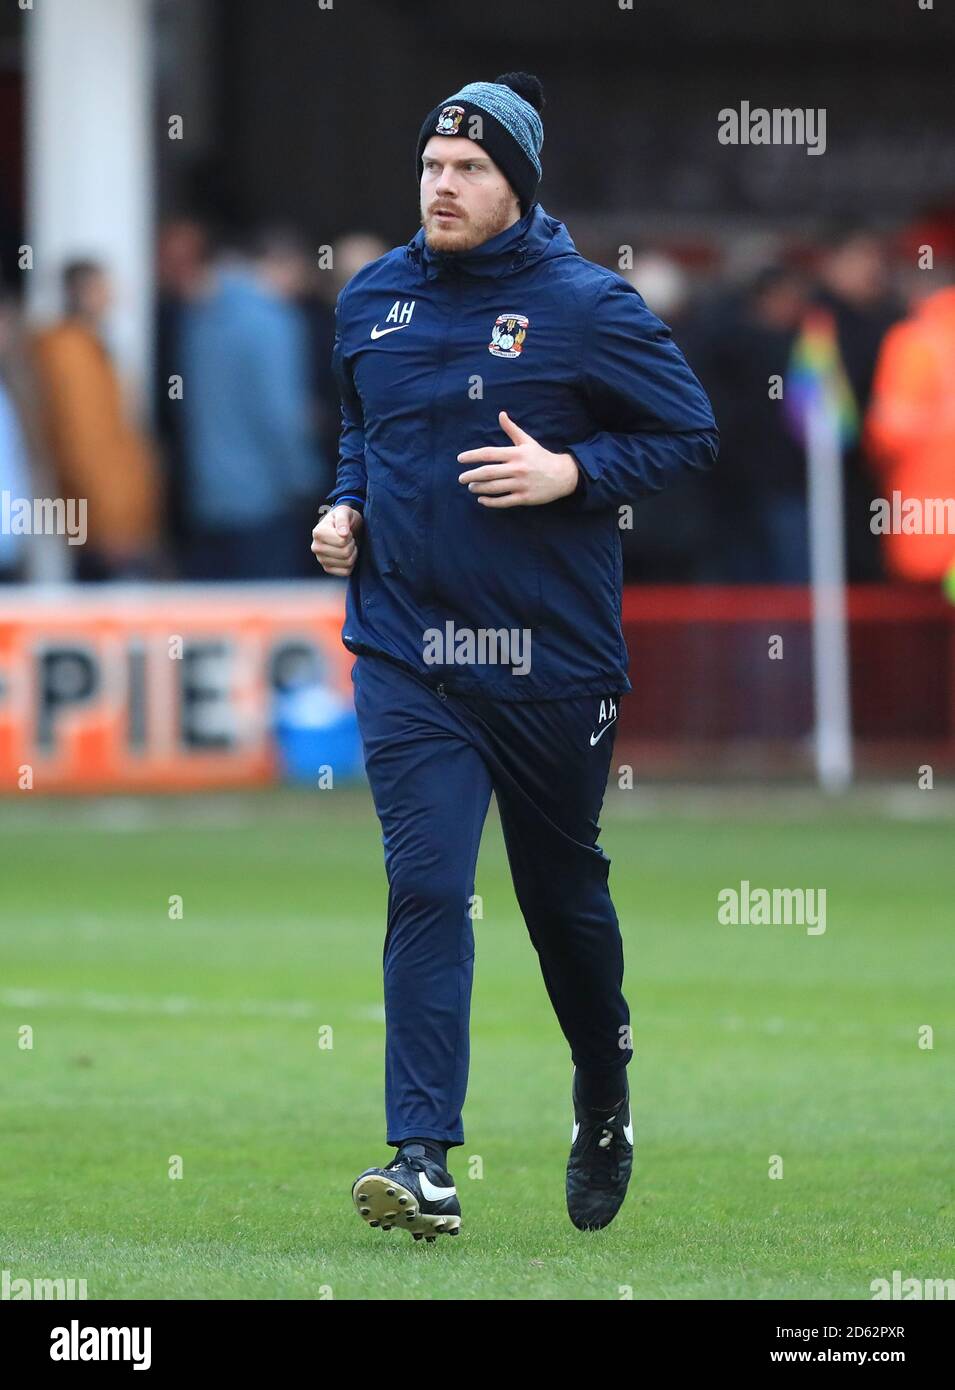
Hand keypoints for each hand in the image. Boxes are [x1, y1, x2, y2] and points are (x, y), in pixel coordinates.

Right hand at [311, 504, 362, 575]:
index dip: (349, 536)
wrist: (344, 527)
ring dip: (353, 553)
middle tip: (349, 538)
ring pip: (347, 563)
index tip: (346, 531)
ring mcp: (321, 559)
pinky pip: (346, 572)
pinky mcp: (328, 568)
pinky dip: (351, 564)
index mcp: (318, 533)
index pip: (342, 541)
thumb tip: (343, 533)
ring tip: (347, 545)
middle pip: (345, 553)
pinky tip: (347, 555)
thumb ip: (343, 520)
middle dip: (352, 544)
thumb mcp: (344, 512)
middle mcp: (316, 547)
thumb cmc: (344, 519)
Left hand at [457, 411, 579, 506]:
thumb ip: (512, 429)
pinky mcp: (524, 498)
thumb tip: (501, 414)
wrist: (563, 475)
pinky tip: (481, 500)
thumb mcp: (527, 441)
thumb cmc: (541, 457)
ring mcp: (521, 484)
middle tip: (461, 478)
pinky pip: (503, 501)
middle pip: (488, 472)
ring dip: (479, 488)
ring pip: (493, 488)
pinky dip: (490, 502)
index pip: (488, 453)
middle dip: (471, 475)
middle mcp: (517, 469)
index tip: (460, 459)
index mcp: (516, 453)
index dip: (472, 456)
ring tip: (471, 487)